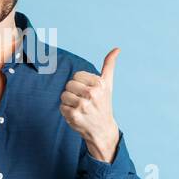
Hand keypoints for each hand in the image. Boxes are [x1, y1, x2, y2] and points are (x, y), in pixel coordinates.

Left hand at [60, 48, 120, 162]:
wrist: (103, 130)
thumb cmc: (104, 104)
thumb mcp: (108, 84)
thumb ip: (109, 65)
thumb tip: (117, 48)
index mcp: (100, 84)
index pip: (77, 75)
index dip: (80, 83)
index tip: (89, 92)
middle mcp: (92, 94)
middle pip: (69, 84)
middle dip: (74, 92)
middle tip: (84, 101)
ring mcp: (83, 105)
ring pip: (64, 95)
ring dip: (69, 102)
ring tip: (80, 108)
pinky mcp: (74, 116)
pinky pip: (61, 107)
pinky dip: (66, 112)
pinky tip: (77, 115)